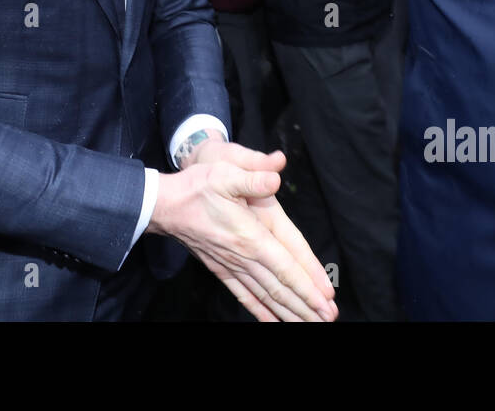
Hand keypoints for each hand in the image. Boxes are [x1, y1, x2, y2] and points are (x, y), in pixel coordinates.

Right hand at [149, 155, 336, 320]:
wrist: (166, 205)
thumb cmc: (197, 187)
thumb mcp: (226, 172)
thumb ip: (254, 175)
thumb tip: (277, 171)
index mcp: (250, 236)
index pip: (286, 266)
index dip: (308, 283)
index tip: (327, 298)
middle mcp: (243, 257)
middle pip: (280, 288)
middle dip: (306, 305)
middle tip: (328, 318)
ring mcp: (232, 266)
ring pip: (266, 296)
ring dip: (289, 312)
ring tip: (310, 324)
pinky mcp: (222, 270)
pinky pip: (245, 296)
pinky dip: (261, 311)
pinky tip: (273, 322)